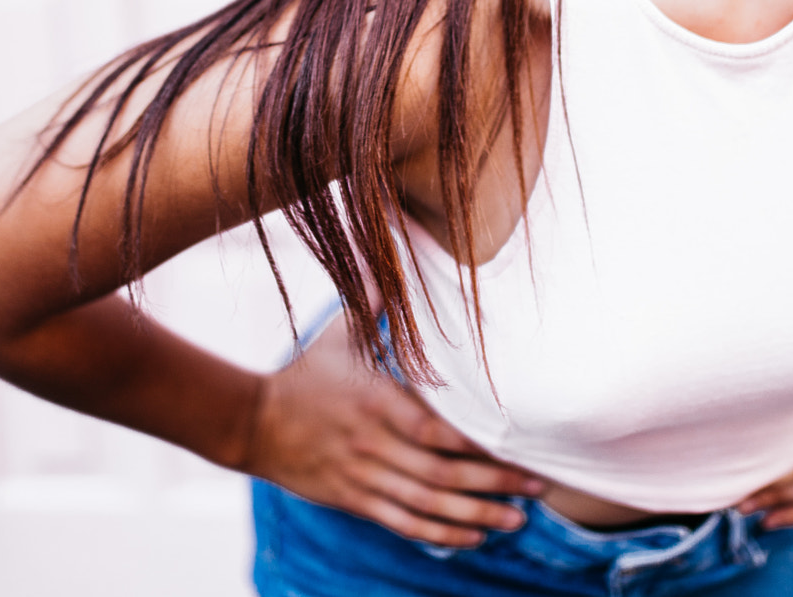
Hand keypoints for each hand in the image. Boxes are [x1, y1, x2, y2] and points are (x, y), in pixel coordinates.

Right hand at [241, 314, 545, 546]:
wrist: (253, 423)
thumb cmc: (306, 375)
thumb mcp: (339, 334)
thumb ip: (374, 301)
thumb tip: (389, 254)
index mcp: (377, 402)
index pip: (437, 430)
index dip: (478, 444)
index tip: (518, 445)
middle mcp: (374, 445)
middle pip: (442, 472)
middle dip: (494, 484)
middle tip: (539, 487)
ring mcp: (364, 477)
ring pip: (428, 505)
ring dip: (477, 516)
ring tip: (517, 520)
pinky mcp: (355, 500)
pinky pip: (403, 523)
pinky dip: (440, 534)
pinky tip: (473, 537)